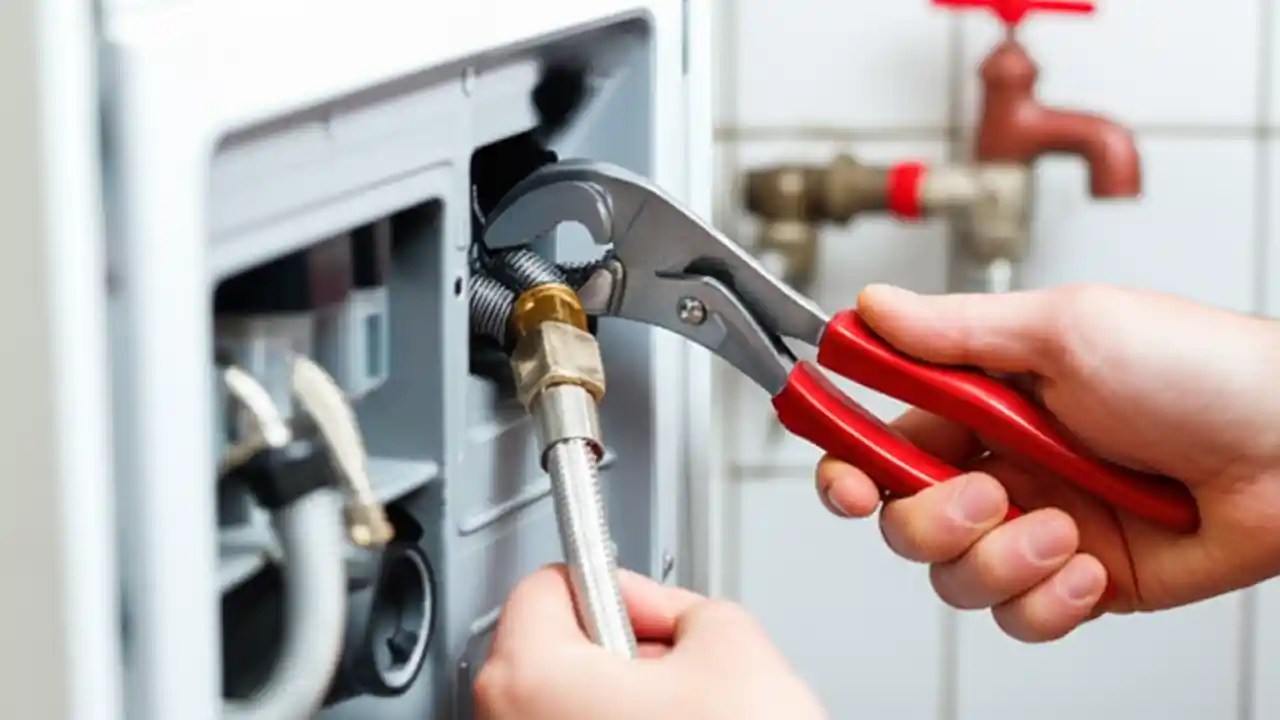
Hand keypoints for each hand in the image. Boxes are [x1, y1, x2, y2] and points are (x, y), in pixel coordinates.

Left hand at [474, 564, 825, 719]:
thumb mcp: (735, 645)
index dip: (614, 584)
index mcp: (531, 679)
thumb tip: (662, 610)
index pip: (548, 585)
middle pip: (551, 653)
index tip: (646, 604)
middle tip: (678, 674)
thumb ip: (682, 602)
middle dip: (620, 653)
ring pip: (565, 712)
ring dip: (620, 708)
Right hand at [815, 283, 1279, 641]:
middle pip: (900, 519)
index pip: (880, 438)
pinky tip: (1094, 564)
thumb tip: (871, 307)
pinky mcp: (1076, 582)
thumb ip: (954, 331)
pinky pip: (1020, 619)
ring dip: (1002, 560)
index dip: (844, 464)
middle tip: (986, 495)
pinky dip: (1050, 600)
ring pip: (953, 577)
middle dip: (930, 519)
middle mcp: (1000, 466)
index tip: (841, 481)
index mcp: (983, 403)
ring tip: (1066, 529)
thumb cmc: (1197, 371)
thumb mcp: (1065, 329)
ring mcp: (1036, 528)